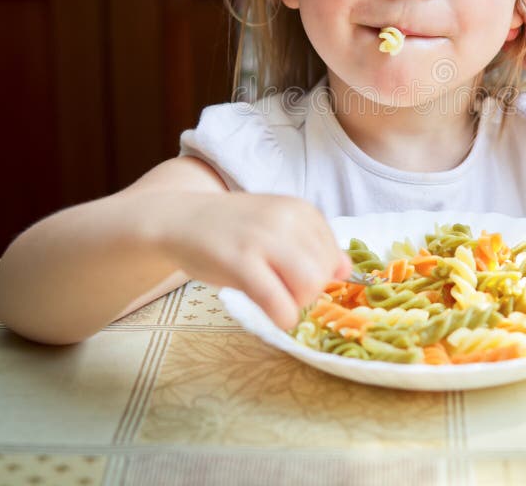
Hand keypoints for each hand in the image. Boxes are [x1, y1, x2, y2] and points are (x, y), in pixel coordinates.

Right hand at [155, 192, 351, 328]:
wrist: (180, 219)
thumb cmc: (232, 227)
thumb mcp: (277, 225)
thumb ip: (311, 244)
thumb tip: (346, 270)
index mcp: (300, 209)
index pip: (334, 254)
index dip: (321, 275)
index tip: (295, 277)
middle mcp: (286, 219)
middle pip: (324, 272)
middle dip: (311, 292)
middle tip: (285, 291)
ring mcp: (262, 239)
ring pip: (309, 286)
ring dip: (298, 303)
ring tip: (278, 299)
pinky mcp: (240, 262)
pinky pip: (278, 302)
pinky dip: (283, 317)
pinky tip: (275, 315)